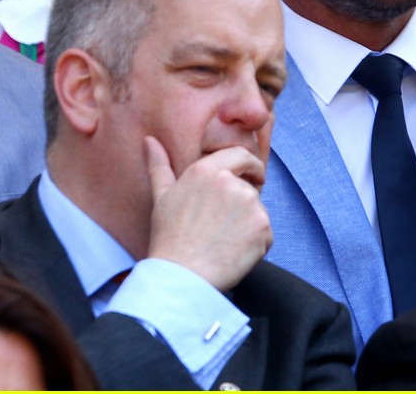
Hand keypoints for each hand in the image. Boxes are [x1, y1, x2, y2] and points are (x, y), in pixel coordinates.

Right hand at [144, 136, 271, 291]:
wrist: (182, 273)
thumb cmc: (169, 237)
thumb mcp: (161, 196)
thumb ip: (159, 165)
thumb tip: (149, 140)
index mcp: (206, 169)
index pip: (241, 155)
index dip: (251, 165)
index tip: (254, 177)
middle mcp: (230, 181)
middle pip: (249, 188)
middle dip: (243, 204)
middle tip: (223, 227)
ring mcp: (249, 203)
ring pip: (258, 212)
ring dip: (248, 226)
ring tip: (223, 243)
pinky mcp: (263, 226)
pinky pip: (266, 234)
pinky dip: (256, 244)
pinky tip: (233, 254)